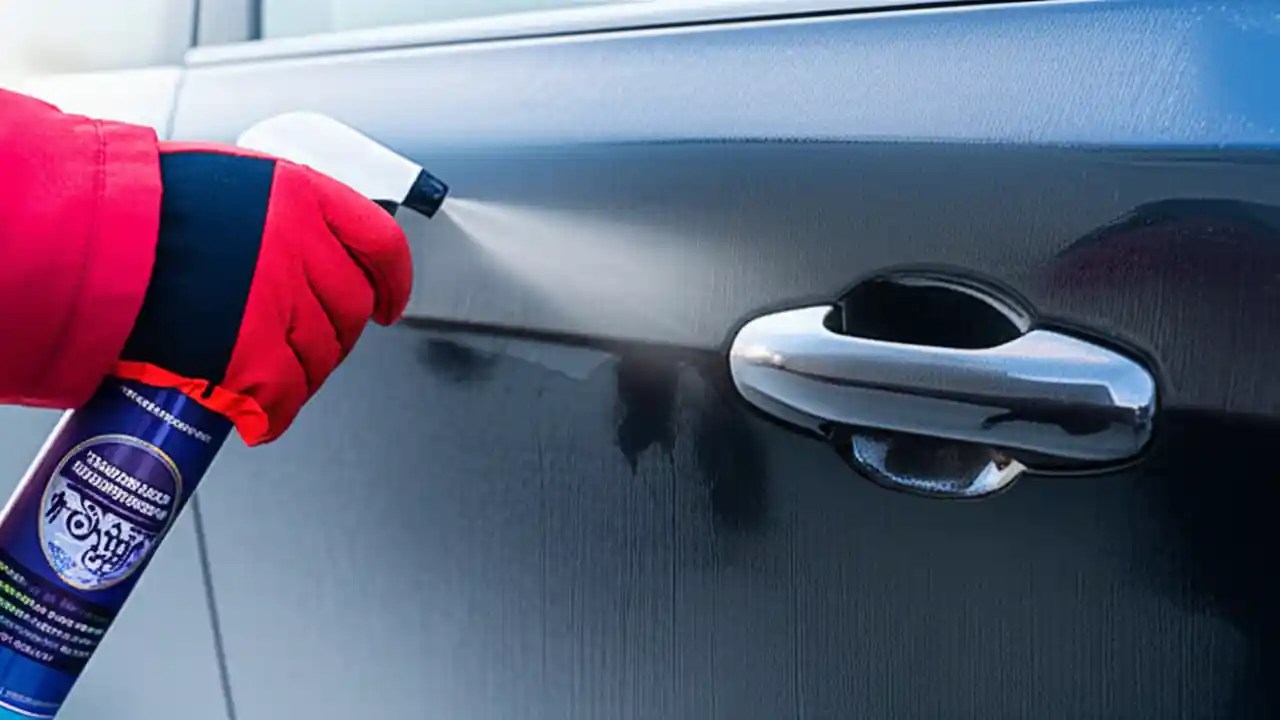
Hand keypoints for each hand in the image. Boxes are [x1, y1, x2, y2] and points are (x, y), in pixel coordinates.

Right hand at [116, 142, 411, 443]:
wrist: (85, 240)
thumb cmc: (141, 211)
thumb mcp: (228, 186)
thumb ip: (276, 216)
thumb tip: (307, 259)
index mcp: (299, 194)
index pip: (380, 243)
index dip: (392, 282)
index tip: (388, 305)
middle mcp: (299, 244)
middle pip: (349, 310)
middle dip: (334, 336)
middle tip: (302, 346)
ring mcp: (277, 301)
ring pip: (320, 357)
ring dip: (303, 377)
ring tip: (268, 379)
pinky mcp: (249, 353)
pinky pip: (283, 399)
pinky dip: (272, 417)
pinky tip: (256, 419)